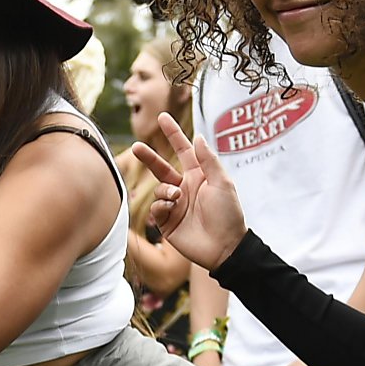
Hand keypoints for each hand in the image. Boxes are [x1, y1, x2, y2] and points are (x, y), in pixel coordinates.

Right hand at [140, 114, 246, 268]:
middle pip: (161, 167)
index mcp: (199, 176)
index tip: (163, 117)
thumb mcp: (222, 183)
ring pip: (158, 189)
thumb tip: (198, 137)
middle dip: (148, 157)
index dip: (174, 134)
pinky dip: (161, 206)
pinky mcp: (167, 222)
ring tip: (176, 197)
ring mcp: (174, 205)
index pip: (183, 150)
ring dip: (165, 190)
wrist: (225, 247)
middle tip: (136, 146)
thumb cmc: (228, 214)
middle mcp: (184, 188)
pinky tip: (171, 210)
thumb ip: (208, 160)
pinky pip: (156, 208)